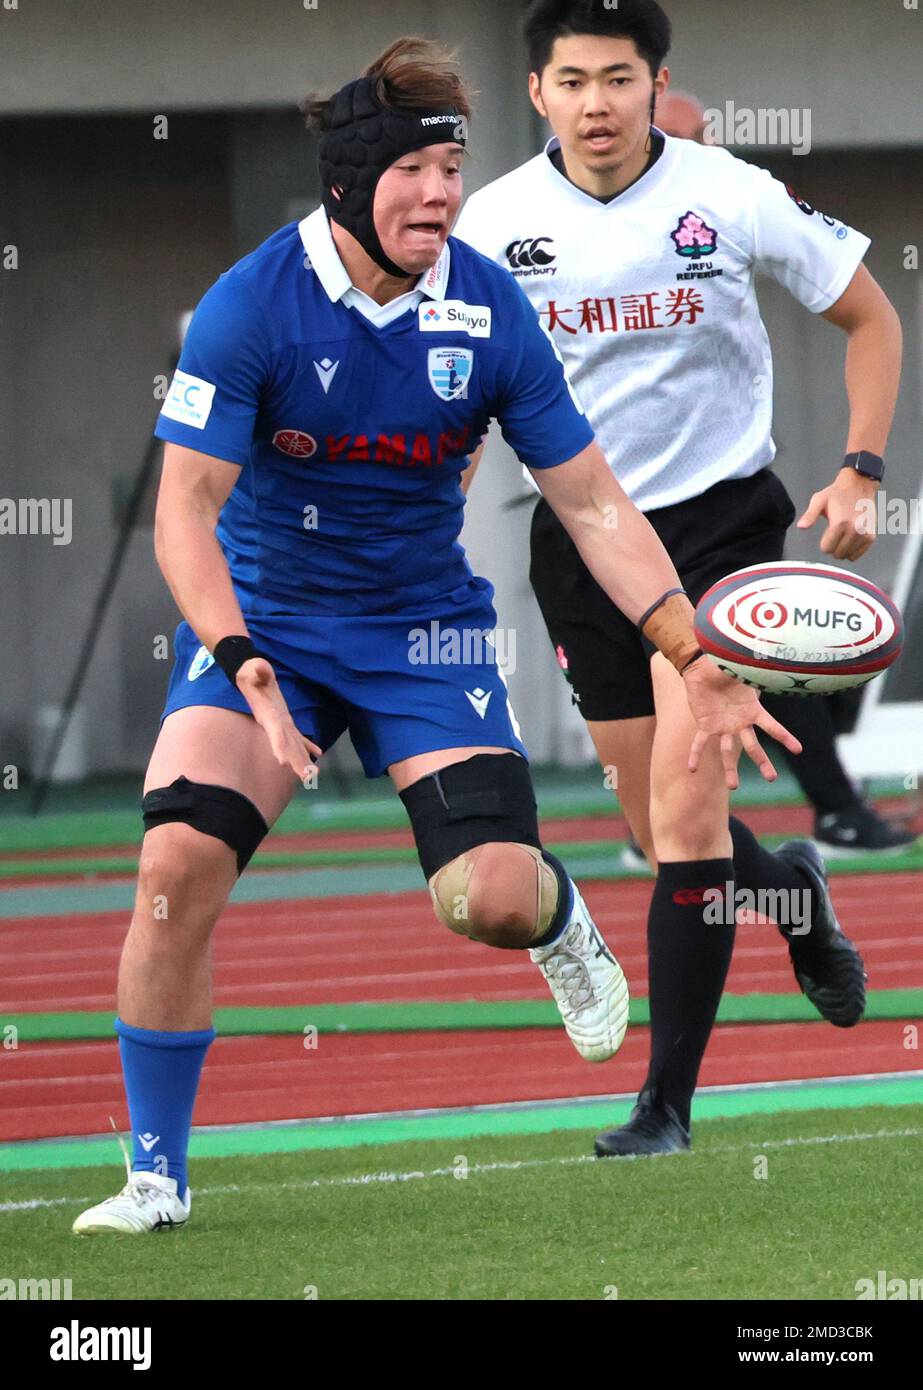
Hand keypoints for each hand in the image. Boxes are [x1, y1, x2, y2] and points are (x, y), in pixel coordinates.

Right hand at [235, 658, 322, 781]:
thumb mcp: (253, 667)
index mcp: (267, 714)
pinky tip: (317, 752)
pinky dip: (307, 744)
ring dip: (303, 760)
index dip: (279, 746)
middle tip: (308, 779)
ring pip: (293, 745)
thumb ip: (257, 670)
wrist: (249, 674)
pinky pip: (297, 735)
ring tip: (314, 775)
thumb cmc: (251, 670)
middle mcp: (273, 723)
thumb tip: (259, 667)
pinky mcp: (284, 719)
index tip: (284, 763)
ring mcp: (280, 723)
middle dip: (296, 763)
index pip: (274, 732)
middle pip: (287, 746)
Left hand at [682, 657, 802, 789]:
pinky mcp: (706, 725)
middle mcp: (740, 723)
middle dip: (763, 762)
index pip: (772, 727)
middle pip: (754, 747)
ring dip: (730, 769)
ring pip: (729, 752)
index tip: (799, 750)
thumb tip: (771, 661)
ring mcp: (723, 726)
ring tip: (733, 787)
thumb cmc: (725, 667)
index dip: (785, 738)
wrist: (702, 668)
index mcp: (753, 711)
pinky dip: (695, 755)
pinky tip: (691, 769)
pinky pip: (700, 743)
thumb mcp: (742, 669)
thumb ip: (754, 671)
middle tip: (772, 778)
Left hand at [797, 468, 877, 560]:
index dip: (824, 543)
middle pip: (838, 554)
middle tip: (836, 533)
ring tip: (844, 534)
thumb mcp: (819, 500)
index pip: (827, 549)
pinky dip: (853, 550)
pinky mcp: (871, 536)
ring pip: (848, 556)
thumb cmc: (837, 493)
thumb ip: (810, 515)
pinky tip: (852, 537)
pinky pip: (859, 554)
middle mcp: (854, 530)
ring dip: (843, 549)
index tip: (827, 532)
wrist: (859, 484)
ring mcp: (865, 534)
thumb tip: (801, 526)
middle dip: (833, 546)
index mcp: (840, 523)